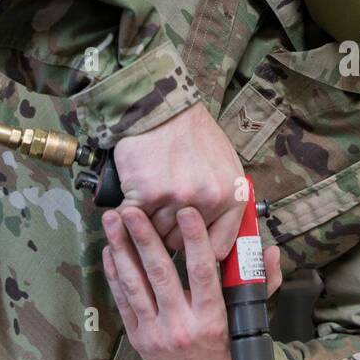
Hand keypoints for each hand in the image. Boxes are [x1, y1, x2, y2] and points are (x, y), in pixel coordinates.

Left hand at [101, 205, 282, 359]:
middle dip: (144, 238)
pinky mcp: (138, 338)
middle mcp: (181, 325)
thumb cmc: (229, 345)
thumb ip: (264, 281)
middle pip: (160, 275)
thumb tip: (272, 250)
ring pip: (135, 286)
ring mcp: (155, 333)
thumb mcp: (251, 315)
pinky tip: (109, 250)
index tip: (187, 212)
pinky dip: (114, 274)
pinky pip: (122, 302)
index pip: (203, 272)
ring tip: (112, 222)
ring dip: (121, 250)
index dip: (194, 240)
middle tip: (132, 209)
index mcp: (212, 318)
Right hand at [112, 103, 245, 257]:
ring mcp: (176, 199)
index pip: (217, 249)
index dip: (200, 252)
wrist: (165, 108)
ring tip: (149, 199)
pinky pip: (133, 221)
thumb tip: (214, 238)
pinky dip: (128, 215)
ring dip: (148, 222)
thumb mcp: (227, 167)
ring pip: (155, 234)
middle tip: (163, 214)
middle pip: (181, 244)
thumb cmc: (195, 136)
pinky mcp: (146, 194)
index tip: (189, 249)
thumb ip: (225, 203)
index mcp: (231, 197)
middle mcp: (207, 201)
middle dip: (170, 233)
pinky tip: (131, 201)